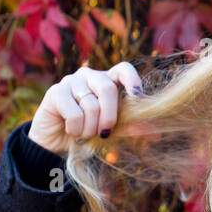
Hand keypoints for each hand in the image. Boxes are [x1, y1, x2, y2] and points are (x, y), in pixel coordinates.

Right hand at [28, 62, 146, 155]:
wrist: (56, 143)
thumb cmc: (87, 132)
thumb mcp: (111, 130)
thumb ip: (130, 127)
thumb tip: (156, 133)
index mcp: (107, 81)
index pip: (123, 69)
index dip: (132, 79)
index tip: (138, 96)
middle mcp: (89, 76)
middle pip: (107, 89)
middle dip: (110, 116)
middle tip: (105, 133)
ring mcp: (71, 81)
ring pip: (91, 105)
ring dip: (90, 128)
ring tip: (84, 134)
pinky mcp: (55, 92)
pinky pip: (74, 113)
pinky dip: (76, 129)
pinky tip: (71, 131)